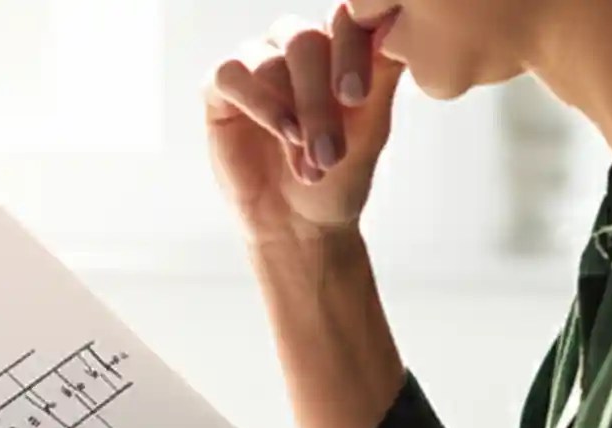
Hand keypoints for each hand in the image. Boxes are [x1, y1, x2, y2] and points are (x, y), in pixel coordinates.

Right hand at [205, 4, 404, 244]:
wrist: (301, 224)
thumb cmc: (340, 175)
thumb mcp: (372, 126)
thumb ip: (381, 72)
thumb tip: (390, 24)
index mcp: (337, 46)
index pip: (344, 18)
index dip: (350, 52)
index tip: (354, 99)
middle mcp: (294, 46)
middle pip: (303, 41)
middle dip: (318, 100)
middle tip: (330, 152)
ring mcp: (256, 63)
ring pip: (268, 61)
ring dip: (293, 114)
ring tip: (310, 161)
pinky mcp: (221, 88)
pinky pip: (231, 73)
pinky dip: (260, 104)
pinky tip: (282, 135)